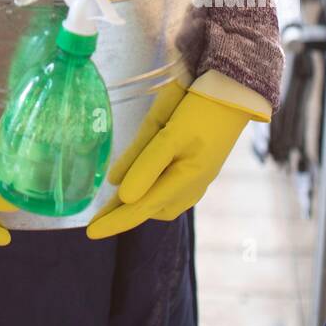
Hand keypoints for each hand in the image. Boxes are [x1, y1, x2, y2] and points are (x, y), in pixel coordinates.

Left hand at [85, 85, 251, 238]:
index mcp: (185, 181)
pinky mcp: (199, 169)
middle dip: (123, 214)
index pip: (140, 208)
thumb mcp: (169, 134)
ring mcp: (197, 180)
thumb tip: (121, 194)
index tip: (90, 233)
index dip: (114, 221)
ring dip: (138, 204)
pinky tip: (141, 188)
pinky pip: (170, 190)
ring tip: (112, 207)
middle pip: (149, 207)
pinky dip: (151, 192)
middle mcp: (190, 187)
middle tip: (97, 219)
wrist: (235, 92)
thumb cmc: (200, 110)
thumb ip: (143, 164)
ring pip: (160, 201)